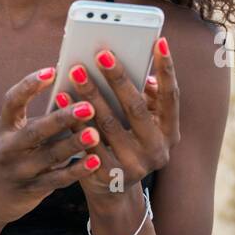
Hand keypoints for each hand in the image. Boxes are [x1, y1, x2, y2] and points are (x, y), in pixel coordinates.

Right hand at [0, 66, 103, 232]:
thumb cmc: (12, 157)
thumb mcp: (15, 136)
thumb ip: (40, 119)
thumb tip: (76, 90)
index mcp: (5, 126)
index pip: (12, 101)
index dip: (30, 85)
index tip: (52, 71)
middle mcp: (8, 147)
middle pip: (35, 131)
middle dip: (62, 118)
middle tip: (88, 106)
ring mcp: (19, 170)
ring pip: (49, 156)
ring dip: (73, 145)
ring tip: (94, 134)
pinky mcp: (30, 190)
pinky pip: (56, 179)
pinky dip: (76, 170)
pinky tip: (94, 161)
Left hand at [61, 37, 178, 201]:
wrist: (114, 193)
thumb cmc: (128, 144)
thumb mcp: (144, 125)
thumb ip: (147, 101)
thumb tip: (146, 77)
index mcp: (170, 134)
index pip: (171, 97)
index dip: (167, 69)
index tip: (159, 41)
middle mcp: (158, 152)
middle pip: (136, 108)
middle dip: (118, 78)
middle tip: (101, 53)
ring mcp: (134, 167)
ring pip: (109, 124)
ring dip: (91, 95)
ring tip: (76, 71)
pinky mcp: (109, 177)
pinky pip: (89, 142)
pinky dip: (75, 119)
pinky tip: (62, 99)